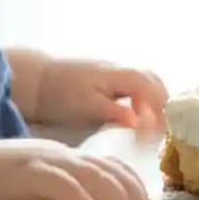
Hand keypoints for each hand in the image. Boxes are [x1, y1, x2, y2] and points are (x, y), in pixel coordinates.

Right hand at [0, 138, 152, 199]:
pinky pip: (60, 183)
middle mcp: (63, 157)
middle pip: (112, 173)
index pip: (114, 168)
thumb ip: (68, 196)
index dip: (136, 191)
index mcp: (70, 159)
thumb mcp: (42, 188)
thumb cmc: (0, 185)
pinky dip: (80, 198)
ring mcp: (46, 162)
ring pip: (94, 176)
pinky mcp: (27, 172)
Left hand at [36, 59, 168, 129]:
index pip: (152, 88)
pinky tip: (135, 116)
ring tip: (151, 126)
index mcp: (121, 74)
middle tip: (163, 129)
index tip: (161, 131)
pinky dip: (142, 99)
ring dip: (153, 101)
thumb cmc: (61, 94)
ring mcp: (114, 71)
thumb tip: (141, 122)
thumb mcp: (88, 107)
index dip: (161, 109)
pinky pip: (134, 85)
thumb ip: (116, 113)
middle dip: (163, 104)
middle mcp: (122, 68)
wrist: (35, 79)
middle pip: (154, 81)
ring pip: (145, 82)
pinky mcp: (107, 77)